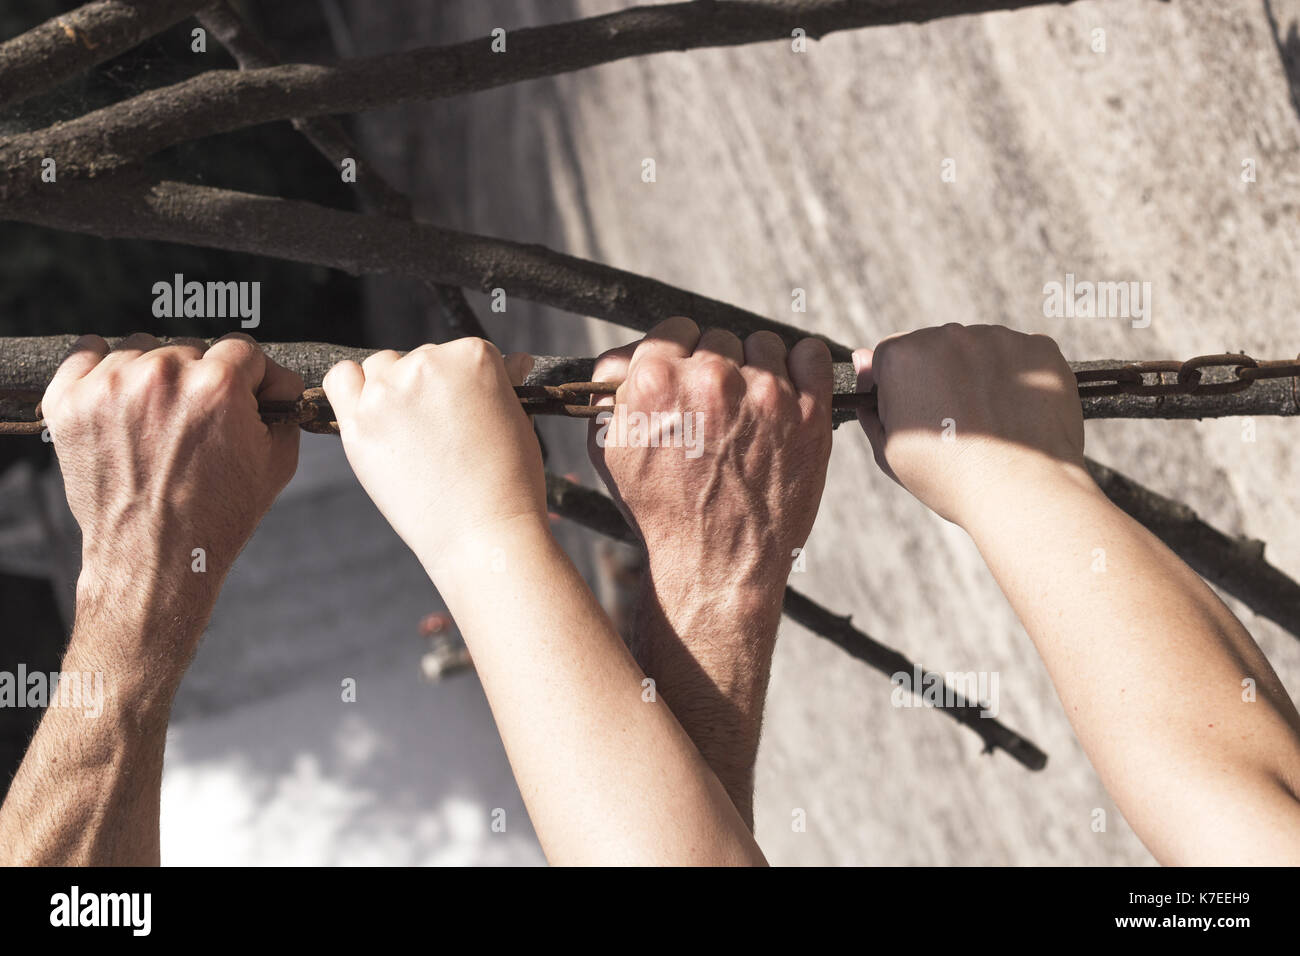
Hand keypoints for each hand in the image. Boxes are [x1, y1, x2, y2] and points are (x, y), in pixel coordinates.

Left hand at [42, 332, 302, 642]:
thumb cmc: (219, 515)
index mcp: (218, 385)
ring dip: (157, 376)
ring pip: (144, 349)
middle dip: (205, 382)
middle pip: (193, 350)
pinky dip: (102, 366)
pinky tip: (120, 393)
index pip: (244, 350)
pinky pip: (87, 353)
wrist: (155, 557)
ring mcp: (112, 385)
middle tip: (204, 425)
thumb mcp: (277, 463)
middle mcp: (164, 375)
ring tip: (161, 420)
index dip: (255, 376)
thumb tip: (278, 389)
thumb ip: (283, 412)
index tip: (252, 397)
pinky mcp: (72, 400)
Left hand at [322, 339, 542, 572]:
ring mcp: (388, 393)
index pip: (461, 354)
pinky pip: (339, 381)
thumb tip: (515, 361)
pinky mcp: (358, 424)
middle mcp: (428, 363)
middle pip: (420, 359)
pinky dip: (351, 390)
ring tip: (412, 431)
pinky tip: (371, 415)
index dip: (465, 387)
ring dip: (392, 388)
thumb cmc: (509, 482)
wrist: (483, 533)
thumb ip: (504, 385)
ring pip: (381, 367)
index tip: (468, 414)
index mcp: (474, 356)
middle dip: (431, 391)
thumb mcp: (519, 421)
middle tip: (442, 434)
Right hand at [587, 316, 832, 598]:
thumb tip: (620, 358)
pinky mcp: (809, 413)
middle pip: (718, 338)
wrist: (716, 565)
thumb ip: (608, 394)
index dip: (679, 356)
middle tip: (715, 411)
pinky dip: (803, 367)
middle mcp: (711, 379)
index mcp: (656, 381)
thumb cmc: (661, 512)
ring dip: (757, 369)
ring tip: (750, 412)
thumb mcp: (611, 452)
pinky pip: (811, 355)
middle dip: (715, 368)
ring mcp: (765, 394)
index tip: (687, 379)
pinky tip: (788, 397)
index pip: (673, 330)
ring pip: (763, 344)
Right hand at [854, 323, 1086, 527]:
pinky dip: (1018, 379)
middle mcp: (950, 336)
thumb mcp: (890, 451)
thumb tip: (862, 363)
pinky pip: (1020, 357)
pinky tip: (1016, 414)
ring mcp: (999, 339)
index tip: (913, 412)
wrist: (1022, 490)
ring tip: (988, 422)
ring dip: (978, 374)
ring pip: (980, 350)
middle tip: (953, 422)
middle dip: (938, 375)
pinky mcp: (1039, 349)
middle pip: (935, 347)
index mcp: (904, 356)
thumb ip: (872, 402)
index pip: (890, 356)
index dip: (897, 386)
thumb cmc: (949, 477)